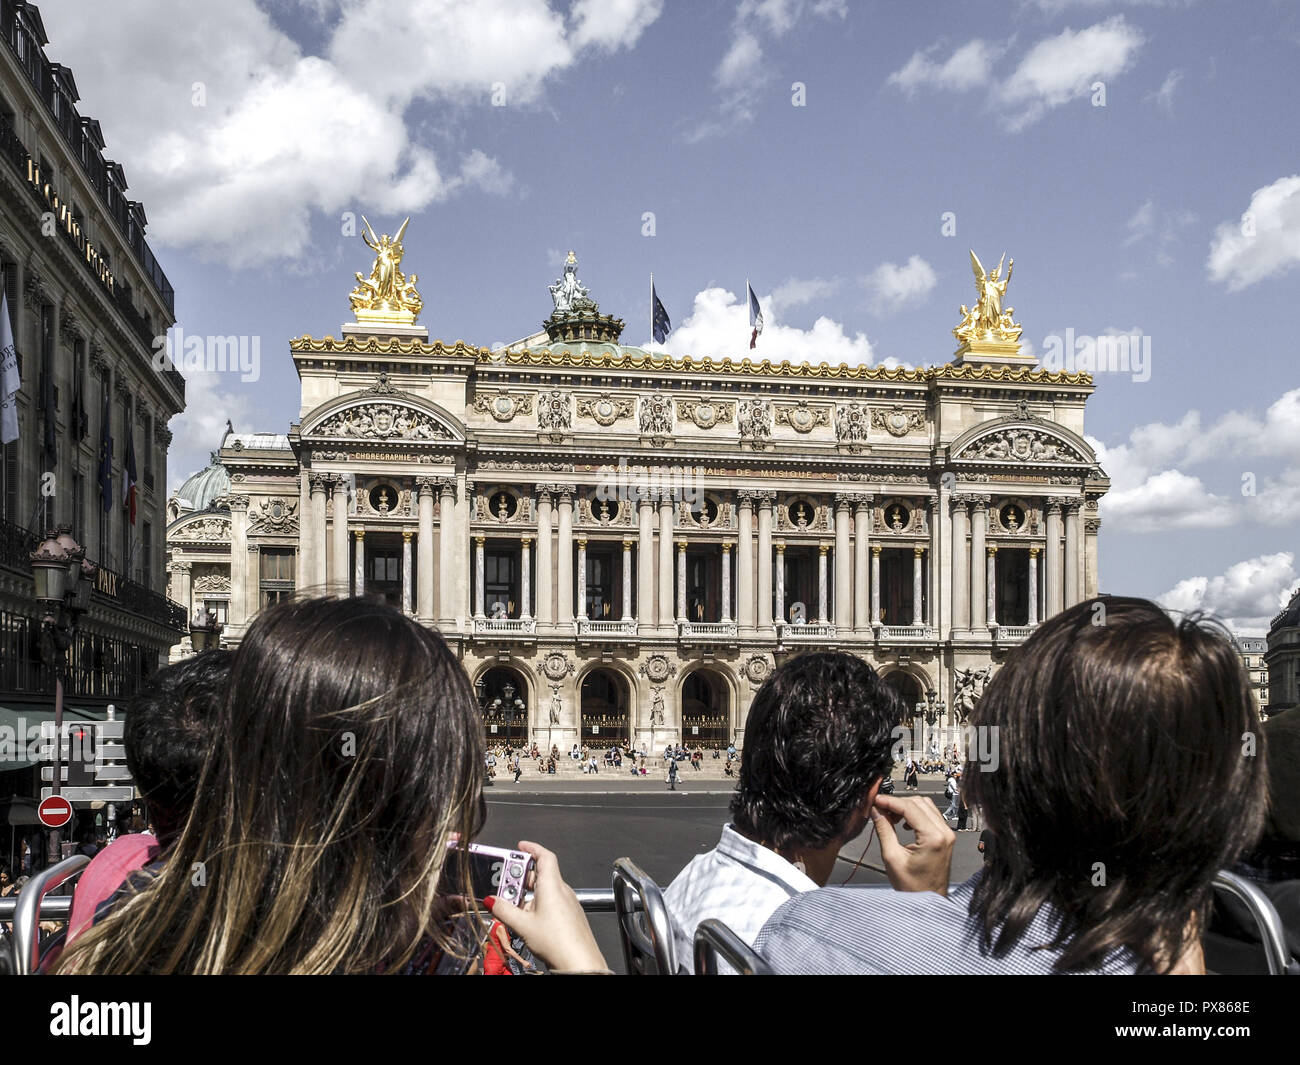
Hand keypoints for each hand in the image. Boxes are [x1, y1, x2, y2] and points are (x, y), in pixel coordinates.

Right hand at [485, 841, 606, 971]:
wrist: (579, 962)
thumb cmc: (558, 942)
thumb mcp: (523, 925)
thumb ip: (504, 910)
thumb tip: (491, 901)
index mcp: (552, 885)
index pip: (545, 856)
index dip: (532, 848)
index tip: (520, 846)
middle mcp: (562, 890)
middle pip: (540, 874)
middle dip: (521, 877)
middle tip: (504, 884)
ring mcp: (567, 903)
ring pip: (544, 890)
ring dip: (527, 894)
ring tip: (512, 905)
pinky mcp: (568, 915)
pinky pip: (551, 901)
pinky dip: (537, 904)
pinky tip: (526, 918)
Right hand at [871, 793, 954, 895]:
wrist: (929, 901)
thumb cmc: (914, 888)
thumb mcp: (892, 857)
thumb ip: (884, 830)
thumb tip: (877, 811)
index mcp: (933, 838)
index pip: (909, 807)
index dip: (890, 801)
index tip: (876, 800)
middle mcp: (944, 833)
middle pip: (918, 802)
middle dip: (897, 803)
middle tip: (880, 808)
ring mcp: (947, 835)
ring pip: (925, 806)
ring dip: (906, 807)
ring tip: (890, 816)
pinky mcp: (945, 837)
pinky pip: (930, 815)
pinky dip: (915, 814)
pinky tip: (903, 823)